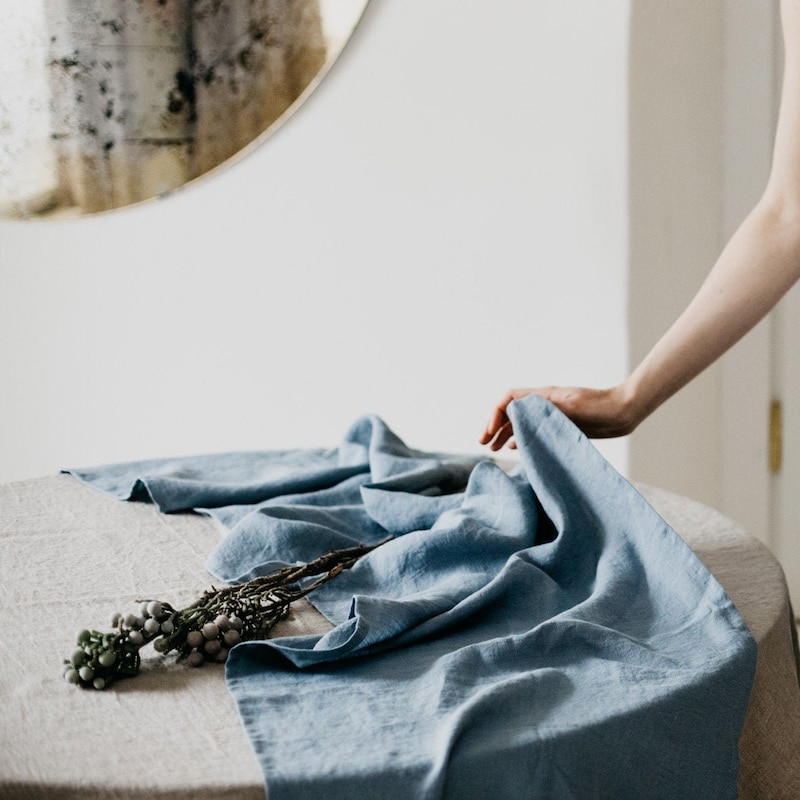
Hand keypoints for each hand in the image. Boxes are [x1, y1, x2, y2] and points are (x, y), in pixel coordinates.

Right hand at [479, 384, 640, 449]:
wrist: (623, 412)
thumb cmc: (600, 407)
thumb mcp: (571, 408)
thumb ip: (546, 411)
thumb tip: (519, 417)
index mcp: (542, 395)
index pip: (508, 400)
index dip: (494, 415)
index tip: (490, 432)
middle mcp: (543, 404)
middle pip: (509, 412)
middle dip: (493, 426)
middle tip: (482, 443)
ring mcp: (550, 415)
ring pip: (519, 422)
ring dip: (504, 433)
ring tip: (493, 448)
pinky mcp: (559, 426)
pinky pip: (532, 431)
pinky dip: (520, 438)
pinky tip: (515, 448)